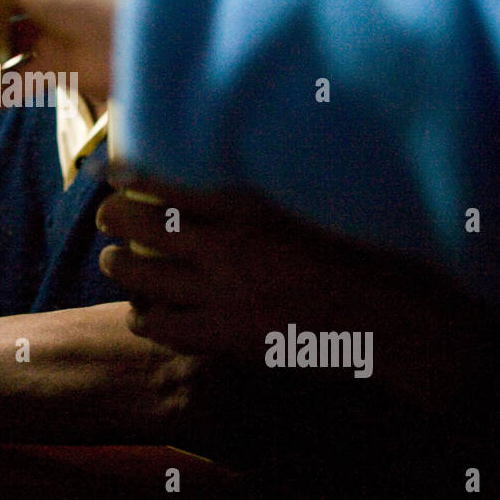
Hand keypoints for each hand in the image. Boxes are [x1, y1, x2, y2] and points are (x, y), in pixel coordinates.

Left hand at [96, 173, 378, 355]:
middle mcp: (228, 245)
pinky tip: (140, 316)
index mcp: (251, 203)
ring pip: (146, 279)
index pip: (170, 178)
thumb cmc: (366, 248)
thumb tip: (227, 162)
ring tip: (111, 261)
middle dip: (114, 218)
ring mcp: (225, 294)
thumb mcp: (314, 197)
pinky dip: (146, 320)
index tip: (114, 168)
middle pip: (144, 226)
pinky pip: (168, 329)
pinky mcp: (230, 337)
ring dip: (120, 267)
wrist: (393, 317)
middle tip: (105, 215)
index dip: (131, 171)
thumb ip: (262, 182)